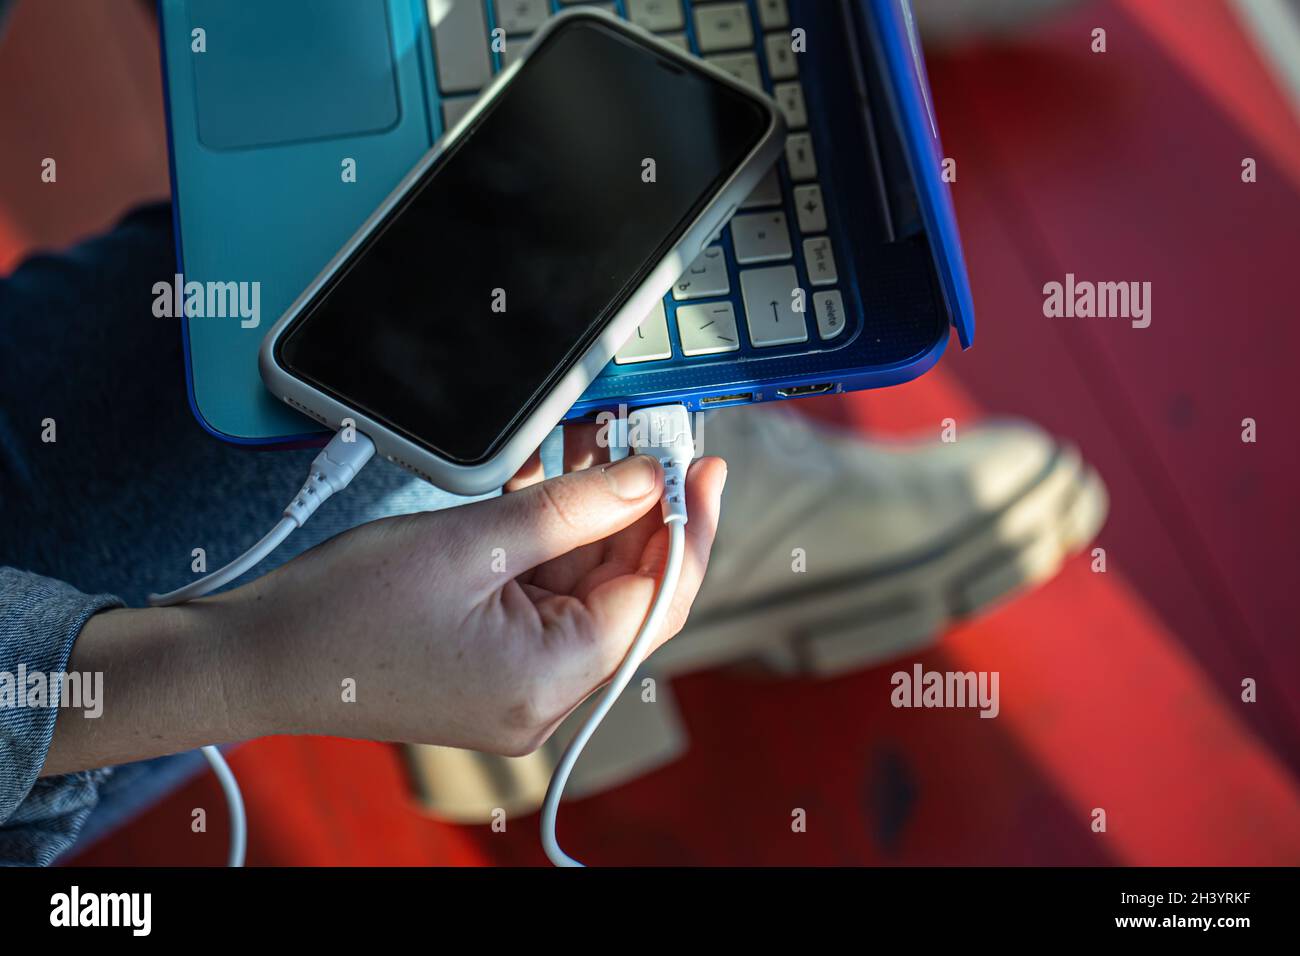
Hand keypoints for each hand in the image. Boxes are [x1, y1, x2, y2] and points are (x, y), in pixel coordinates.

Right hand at [48, 425, 725, 773]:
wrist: (259, 655)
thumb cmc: (345, 613)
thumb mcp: (472, 543)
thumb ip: (571, 509)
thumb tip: (648, 477)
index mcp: (552, 680)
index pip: (657, 597)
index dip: (687, 525)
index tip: (701, 462)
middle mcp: (548, 691)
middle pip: (627, 589)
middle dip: (639, 508)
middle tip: (647, 434)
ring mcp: (522, 677)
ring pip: (585, 582)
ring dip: (591, 511)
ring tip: (596, 437)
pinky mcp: (496, 656)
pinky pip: (544, 589)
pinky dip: (549, 533)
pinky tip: (547, 472)